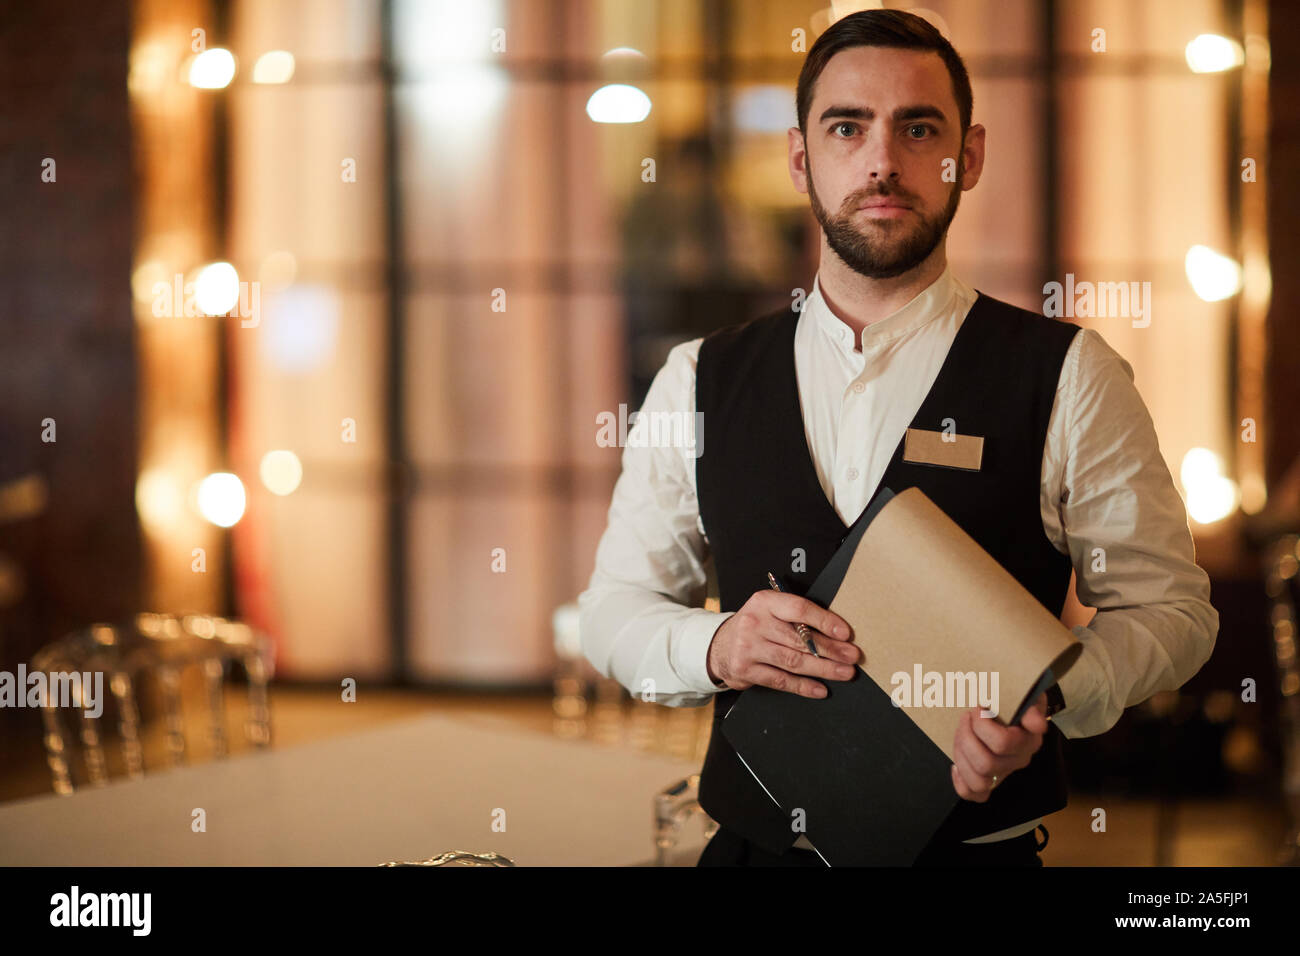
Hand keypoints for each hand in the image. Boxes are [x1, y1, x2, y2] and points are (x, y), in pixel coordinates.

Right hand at [706, 590, 858, 697]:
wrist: (720, 645)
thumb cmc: (755, 626)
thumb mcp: (770, 611)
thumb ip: (796, 617)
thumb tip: (836, 632)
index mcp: (764, 602)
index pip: (799, 609)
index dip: (824, 621)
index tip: (844, 633)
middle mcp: (755, 623)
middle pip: (800, 639)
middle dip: (831, 649)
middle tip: (852, 656)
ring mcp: (749, 648)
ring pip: (793, 661)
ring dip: (823, 669)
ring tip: (844, 672)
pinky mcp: (746, 670)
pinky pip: (781, 680)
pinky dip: (803, 686)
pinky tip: (820, 688)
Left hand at [950, 692, 1047, 801]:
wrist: (1006, 706)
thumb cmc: (1011, 700)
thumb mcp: (1024, 695)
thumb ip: (1031, 707)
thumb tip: (1037, 724)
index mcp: (1028, 740)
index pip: (1003, 743)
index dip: (982, 726)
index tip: (978, 707)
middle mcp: (1019, 759)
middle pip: (986, 763)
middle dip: (967, 737)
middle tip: (967, 717)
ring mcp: (1004, 772)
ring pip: (979, 781)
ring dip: (962, 755)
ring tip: (962, 734)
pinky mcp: (990, 781)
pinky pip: (974, 794)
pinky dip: (961, 782)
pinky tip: (956, 765)